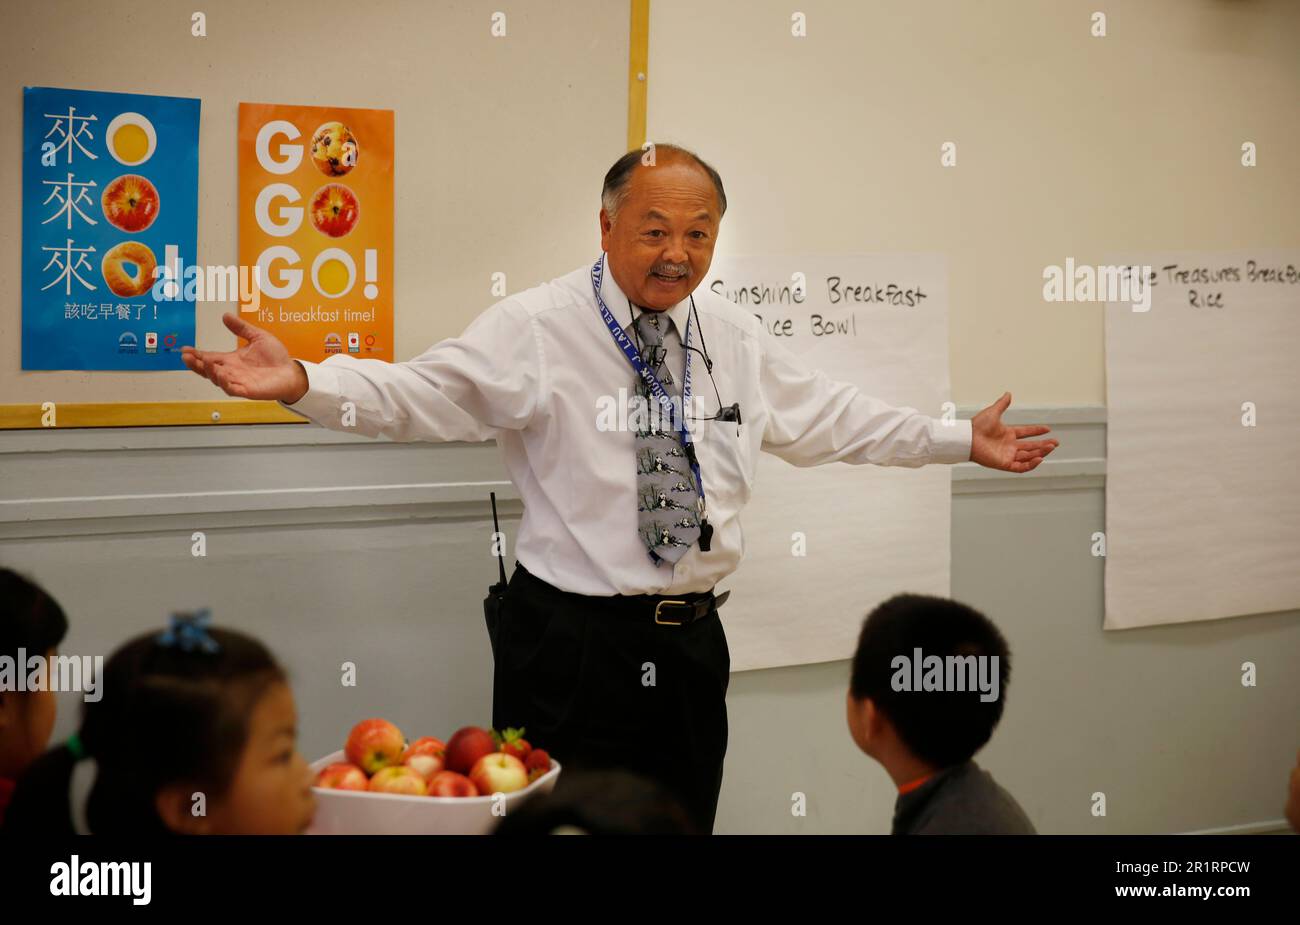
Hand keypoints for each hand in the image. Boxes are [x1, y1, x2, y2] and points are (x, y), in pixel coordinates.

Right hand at [181, 313, 308, 402]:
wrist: (292, 371)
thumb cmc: (276, 357)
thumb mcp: (257, 337)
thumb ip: (241, 328)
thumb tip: (225, 315)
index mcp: (232, 360)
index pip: (209, 357)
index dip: (196, 354)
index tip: (184, 349)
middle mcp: (232, 372)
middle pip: (208, 370)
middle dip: (196, 365)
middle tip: (186, 357)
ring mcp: (239, 382)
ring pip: (218, 380)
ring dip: (210, 372)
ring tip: (205, 364)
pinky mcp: (248, 390)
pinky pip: (232, 389)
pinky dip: (225, 383)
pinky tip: (222, 375)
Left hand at [970, 392, 1058, 472]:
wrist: (967, 438)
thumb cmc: (977, 426)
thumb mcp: (993, 412)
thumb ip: (1002, 404)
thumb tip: (1008, 393)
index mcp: (1007, 434)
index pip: (1026, 433)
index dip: (1037, 431)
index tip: (1048, 429)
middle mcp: (1009, 445)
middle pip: (1030, 446)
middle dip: (1044, 445)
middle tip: (1056, 442)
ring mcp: (1007, 455)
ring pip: (1028, 456)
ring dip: (1040, 453)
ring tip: (1051, 447)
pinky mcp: (1004, 464)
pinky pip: (1020, 467)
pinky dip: (1030, 464)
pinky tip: (1040, 458)